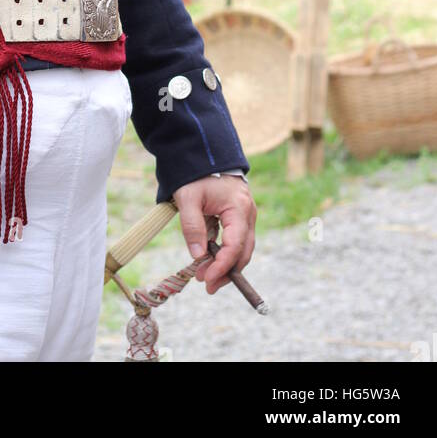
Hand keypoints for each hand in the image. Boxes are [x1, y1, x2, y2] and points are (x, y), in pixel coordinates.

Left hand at [172, 175, 255, 295]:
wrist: (204, 152)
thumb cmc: (195, 174)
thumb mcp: (188, 198)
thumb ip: (193, 226)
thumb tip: (198, 256)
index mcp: (238, 208)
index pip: (235, 246)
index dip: (222, 266)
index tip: (206, 280)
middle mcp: (248, 213)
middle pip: (243, 251)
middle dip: (226, 271)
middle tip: (206, 285)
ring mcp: (246, 214)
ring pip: (241, 247)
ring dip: (225, 264)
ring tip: (204, 276)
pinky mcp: (239, 215)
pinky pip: (236, 239)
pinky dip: (225, 252)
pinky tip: (210, 259)